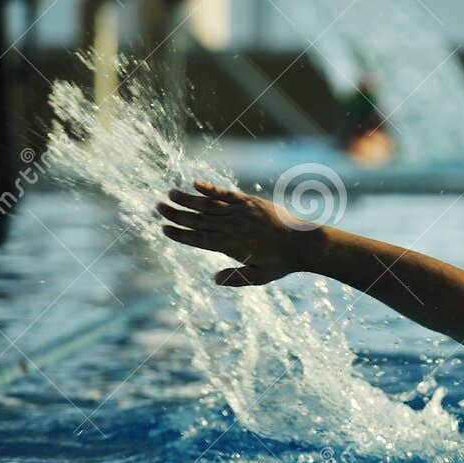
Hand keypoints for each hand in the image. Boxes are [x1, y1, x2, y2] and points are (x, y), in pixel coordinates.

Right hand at [155, 180, 311, 286]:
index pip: (198, 239)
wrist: (304, 243)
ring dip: (188, 199)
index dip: (180, 234)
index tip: (164, 229)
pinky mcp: (250, 202)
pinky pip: (226, 193)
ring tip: (170, 194)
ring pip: (208, 205)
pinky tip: (196, 183)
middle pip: (198, 220)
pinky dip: (210, 188)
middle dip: (177, 214)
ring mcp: (240, 212)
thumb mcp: (258, 277)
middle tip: (158, 208)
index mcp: (229, 246)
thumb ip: (236, 278)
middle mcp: (231, 227)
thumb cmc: (281, 263)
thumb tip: (213, 279)